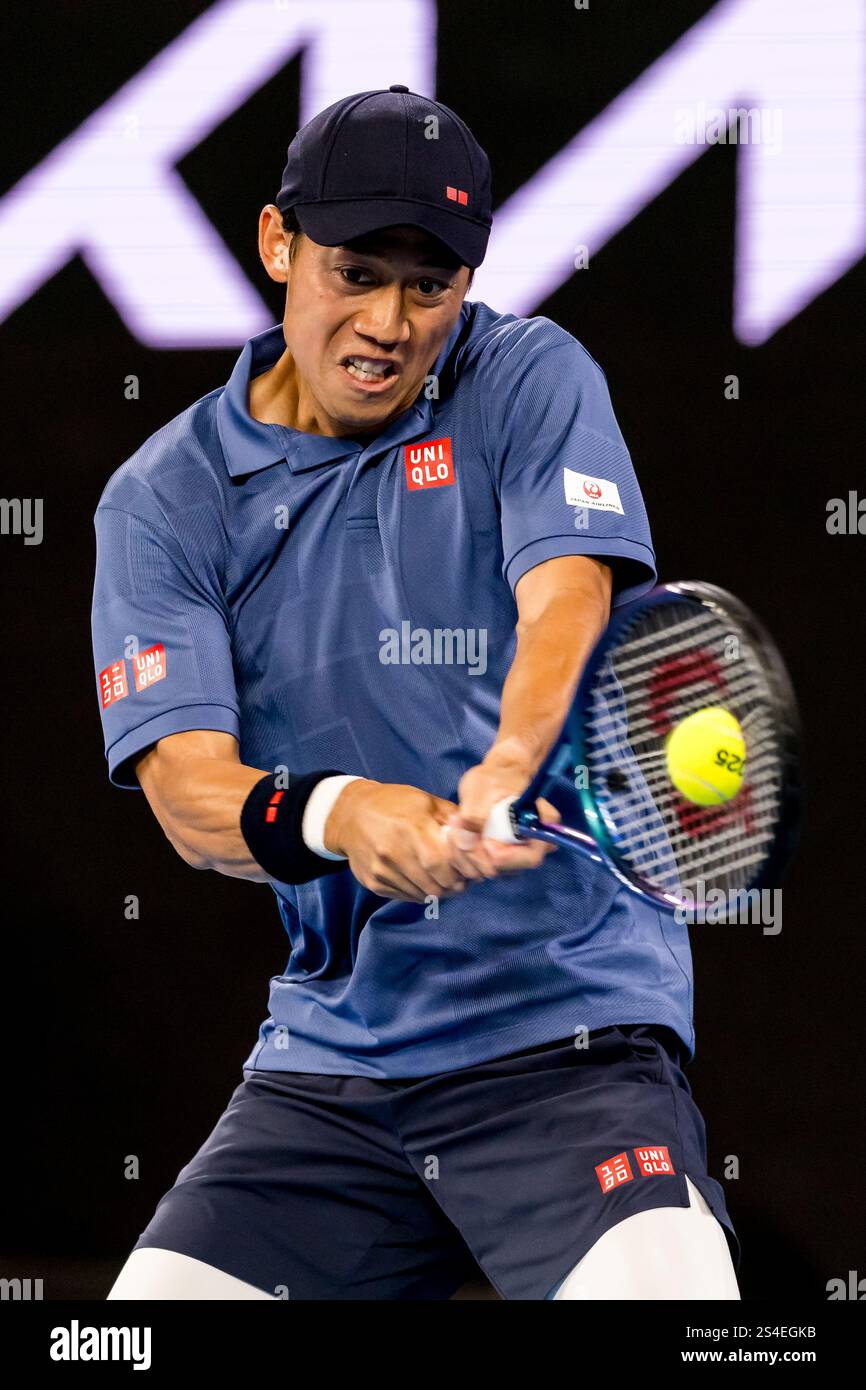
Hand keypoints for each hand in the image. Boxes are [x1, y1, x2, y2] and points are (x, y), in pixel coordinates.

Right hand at [324, 779, 470, 902]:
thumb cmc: (392, 804)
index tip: (474, 872)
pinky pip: (407, 897)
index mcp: (410, 828)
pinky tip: (426, 880)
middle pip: (435, 884)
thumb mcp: (424, 801)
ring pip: (423, 895)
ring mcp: (382, 870)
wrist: (349, 815)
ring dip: (440, 891)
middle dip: (455, 885)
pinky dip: (422, 892)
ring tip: (446, 880)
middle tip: (463, 880)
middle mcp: (393, 852)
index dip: (462, 872)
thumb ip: (452, 818)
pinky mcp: (374, 883)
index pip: (442, 863)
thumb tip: (479, 838)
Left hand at [445, 737, 560, 876]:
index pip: (527, 858)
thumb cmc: (494, 777)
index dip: (499, 854)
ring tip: (454, 826)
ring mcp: (514, 856)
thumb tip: (466, 842)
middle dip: (474, 853)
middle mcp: (533, 847)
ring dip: (464, 854)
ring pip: (487, 871)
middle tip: (455, 826)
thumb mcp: (483, 789)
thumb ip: (474, 816)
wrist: (495, 775)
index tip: (477, 833)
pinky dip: (462, 856)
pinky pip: (479, 868)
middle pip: (504, 869)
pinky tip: (455, 835)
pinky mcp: (497, 858)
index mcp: (541, 828)